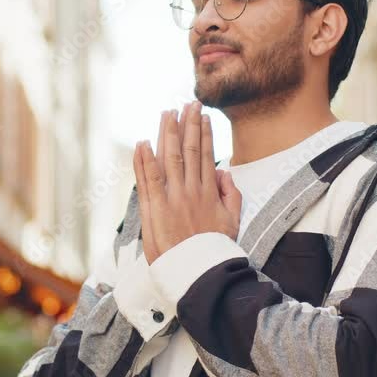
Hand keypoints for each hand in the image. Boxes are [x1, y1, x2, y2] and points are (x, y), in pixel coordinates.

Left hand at [132, 101, 241, 263]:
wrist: (198, 273)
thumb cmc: (214, 250)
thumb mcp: (233, 221)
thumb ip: (232, 194)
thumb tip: (225, 172)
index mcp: (209, 192)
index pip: (206, 155)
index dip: (204, 133)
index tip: (202, 115)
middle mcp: (191, 191)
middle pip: (189, 150)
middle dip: (187, 124)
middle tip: (186, 103)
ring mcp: (172, 198)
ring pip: (169, 158)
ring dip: (167, 134)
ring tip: (166, 113)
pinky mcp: (155, 210)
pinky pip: (148, 180)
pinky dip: (144, 161)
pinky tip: (142, 143)